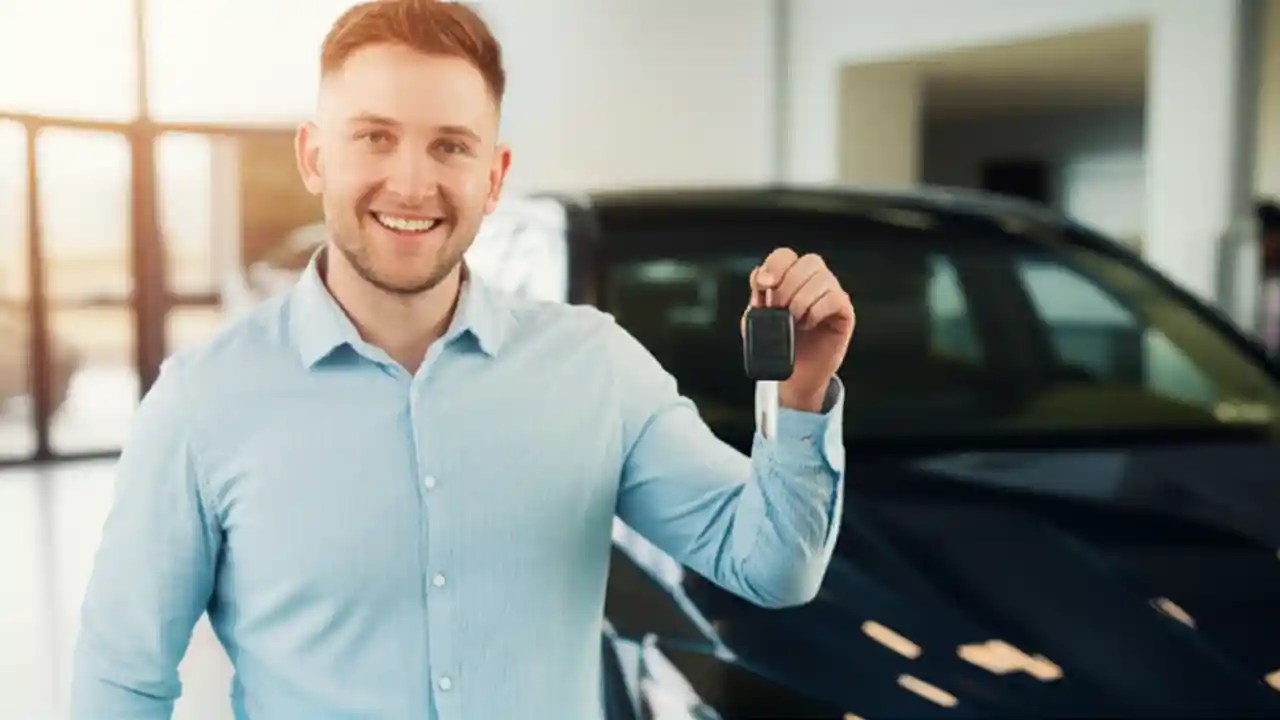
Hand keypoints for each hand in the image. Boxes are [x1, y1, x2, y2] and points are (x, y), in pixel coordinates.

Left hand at [742, 248, 855, 411]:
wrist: (795, 375)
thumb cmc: (780, 345)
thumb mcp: (758, 322)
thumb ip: (756, 300)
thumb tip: (760, 282)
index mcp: (790, 278)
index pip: (785, 256)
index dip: (774, 266)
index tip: (763, 286)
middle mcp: (813, 281)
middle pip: (808, 261)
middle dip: (788, 285)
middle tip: (779, 309)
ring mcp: (831, 294)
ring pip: (822, 278)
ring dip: (801, 300)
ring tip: (794, 320)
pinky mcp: (844, 312)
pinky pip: (834, 298)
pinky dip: (816, 311)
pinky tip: (808, 324)